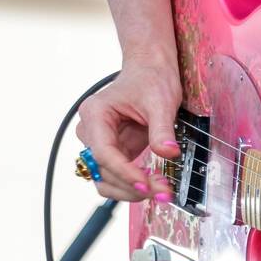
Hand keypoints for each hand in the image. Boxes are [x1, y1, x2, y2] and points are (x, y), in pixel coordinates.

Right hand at [75, 55, 182, 201]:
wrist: (150, 69)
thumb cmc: (151, 78)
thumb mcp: (160, 101)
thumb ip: (162, 129)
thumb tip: (168, 153)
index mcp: (96, 114)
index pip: (103, 152)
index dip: (124, 172)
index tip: (146, 185)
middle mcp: (91, 130)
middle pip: (102, 170)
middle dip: (131, 185)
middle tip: (162, 192)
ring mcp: (101, 142)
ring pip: (106, 179)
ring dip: (131, 190)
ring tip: (160, 190)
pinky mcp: (114, 150)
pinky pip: (118, 175)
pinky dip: (134, 184)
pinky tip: (155, 184)